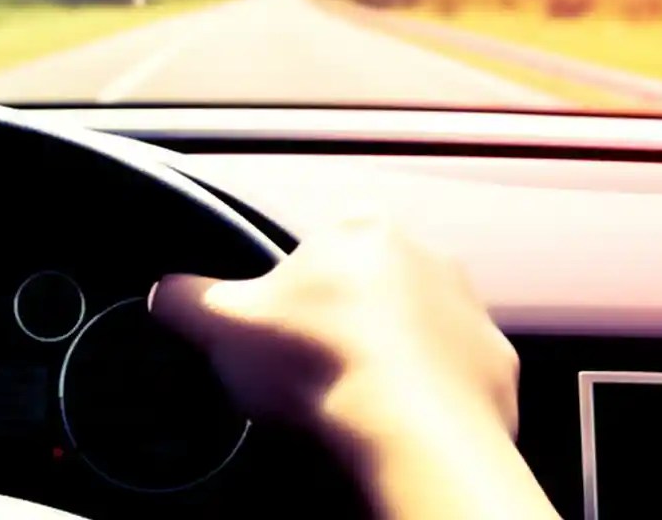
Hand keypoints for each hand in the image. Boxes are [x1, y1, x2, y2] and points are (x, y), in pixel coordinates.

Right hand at [150, 215, 556, 519]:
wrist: (409, 432)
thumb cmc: (321, 365)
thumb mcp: (224, 324)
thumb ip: (187, 298)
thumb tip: (167, 294)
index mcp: (358, 229)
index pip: (315, 248)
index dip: (290, 292)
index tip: (280, 331)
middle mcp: (425, 257)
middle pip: (367, 286)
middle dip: (343, 321)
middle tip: (311, 369)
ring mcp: (468, 310)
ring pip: (413, 329)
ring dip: (388, 355)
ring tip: (352, 402)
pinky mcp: (494, 363)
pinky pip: (452, 376)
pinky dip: (426, 395)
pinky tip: (394, 421)